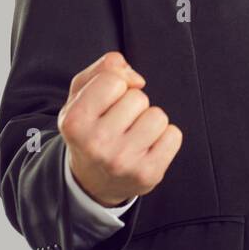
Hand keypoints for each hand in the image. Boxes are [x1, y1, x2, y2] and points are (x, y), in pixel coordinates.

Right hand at [58, 51, 183, 206]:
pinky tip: (146, 148)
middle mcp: (96, 144)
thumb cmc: (90, 128)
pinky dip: (165, 138)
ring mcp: (123, 161)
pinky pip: (174, 136)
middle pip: (138, 97)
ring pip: (158, 116)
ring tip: (132, 135)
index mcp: (74, 121)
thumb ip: (105, 68)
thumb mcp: (82, 93)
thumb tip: (137, 79)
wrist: (92, 180)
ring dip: (149, 121)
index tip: (106, 104)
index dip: (115, 86)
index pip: (113, 80)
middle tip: (118, 124)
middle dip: (132, 105)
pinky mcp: (147, 173)